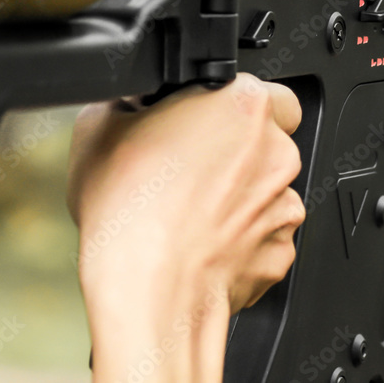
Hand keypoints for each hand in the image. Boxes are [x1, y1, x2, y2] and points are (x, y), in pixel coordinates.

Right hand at [67, 74, 304, 382]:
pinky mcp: (282, 249)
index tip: (199, 122)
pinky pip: (264, 234)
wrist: (150, 294)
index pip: (258, 88)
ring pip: (266, 189)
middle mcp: (276, 150)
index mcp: (242, 105)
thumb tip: (134, 102)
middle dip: (234, 149)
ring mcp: (285, 203)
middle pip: (266, 138)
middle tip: (188, 168)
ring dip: (238, 195)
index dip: (224, 105)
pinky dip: (240, 238)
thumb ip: (130, 101)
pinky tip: (202, 243)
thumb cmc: (130, 216)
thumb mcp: (98, 127)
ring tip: (188, 212)